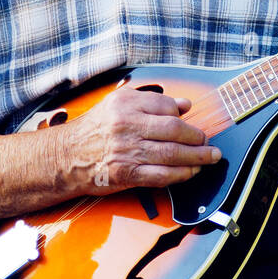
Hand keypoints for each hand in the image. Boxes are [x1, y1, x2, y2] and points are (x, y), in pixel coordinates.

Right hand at [62, 87, 220, 194]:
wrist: (68, 156)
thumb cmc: (95, 129)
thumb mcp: (118, 104)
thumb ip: (152, 102)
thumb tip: (185, 105)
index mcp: (126, 104)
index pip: (166, 106)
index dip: (183, 116)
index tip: (190, 122)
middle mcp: (127, 125)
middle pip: (175, 130)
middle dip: (198, 138)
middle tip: (208, 142)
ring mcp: (128, 150)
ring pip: (173, 154)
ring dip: (197, 157)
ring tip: (210, 157)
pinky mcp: (128, 173)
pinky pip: (162, 175)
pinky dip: (181, 174)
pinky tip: (191, 172)